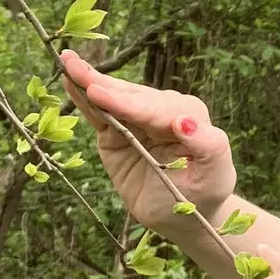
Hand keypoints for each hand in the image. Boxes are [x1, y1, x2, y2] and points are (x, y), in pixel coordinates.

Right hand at [59, 50, 236, 235]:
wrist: (181, 217)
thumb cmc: (202, 196)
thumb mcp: (213, 176)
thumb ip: (209, 146)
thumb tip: (185, 121)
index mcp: (190, 116)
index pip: (154, 109)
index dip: (127, 103)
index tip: (100, 94)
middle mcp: (164, 111)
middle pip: (131, 96)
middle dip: (103, 84)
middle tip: (73, 65)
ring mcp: (138, 120)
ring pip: (113, 98)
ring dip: (89, 81)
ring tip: (66, 61)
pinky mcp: (117, 132)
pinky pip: (99, 115)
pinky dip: (83, 99)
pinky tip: (68, 81)